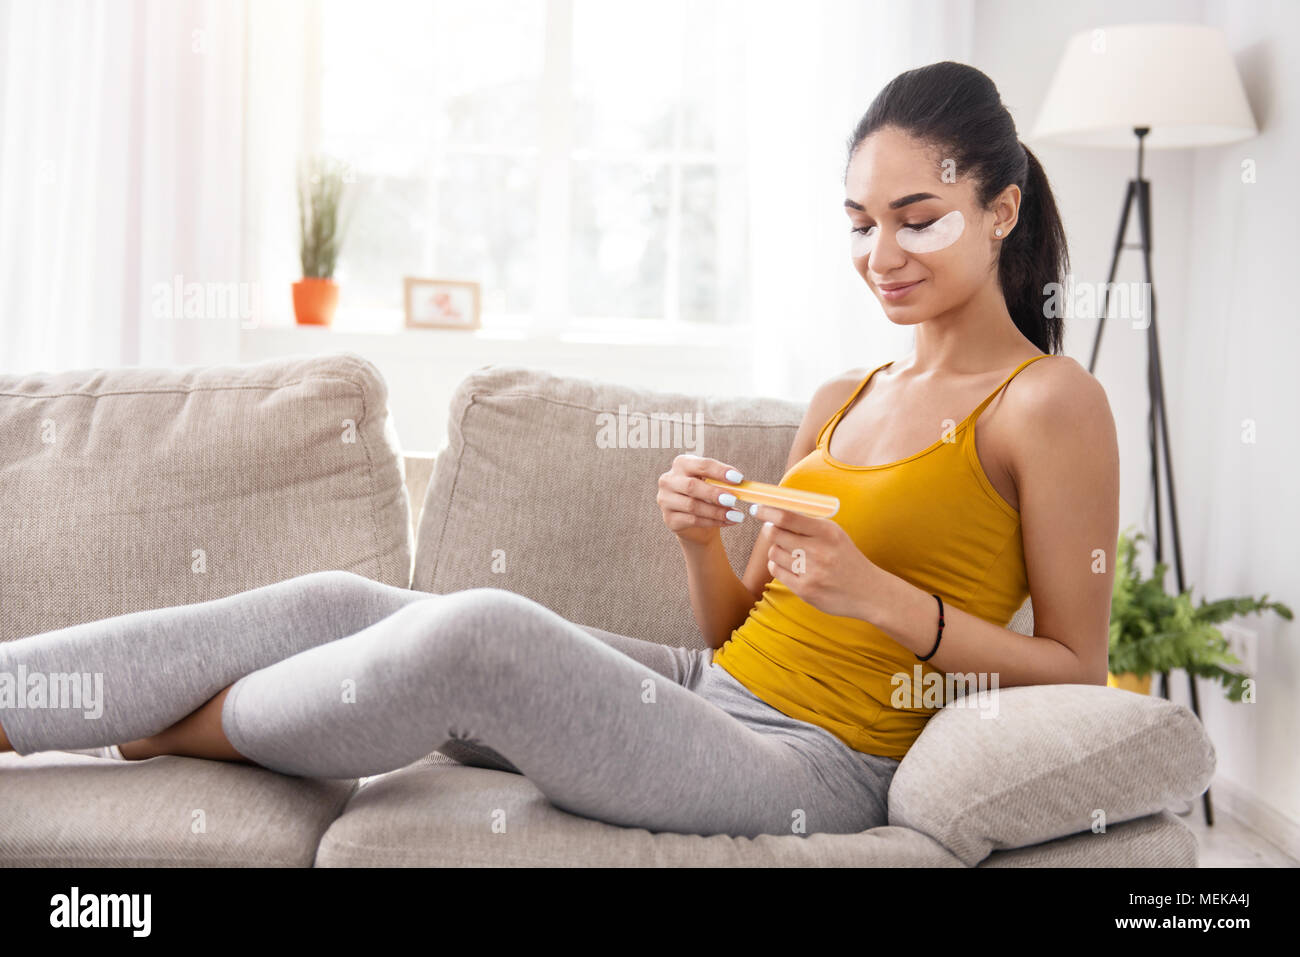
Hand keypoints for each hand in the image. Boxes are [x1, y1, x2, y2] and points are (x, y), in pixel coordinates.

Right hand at [656, 454, 746, 546]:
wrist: (694, 522)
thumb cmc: (706, 496)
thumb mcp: (713, 484)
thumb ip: (723, 482)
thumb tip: (742, 485)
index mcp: (681, 464)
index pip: (701, 465)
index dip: (720, 471)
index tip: (738, 479)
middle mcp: (669, 480)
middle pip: (692, 486)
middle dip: (714, 493)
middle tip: (733, 500)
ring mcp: (665, 500)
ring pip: (692, 506)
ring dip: (717, 511)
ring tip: (736, 515)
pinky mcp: (669, 519)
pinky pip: (693, 520)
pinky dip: (713, 522)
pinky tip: (728, 522)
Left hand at [753, 503, 879, 619]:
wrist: (869, 592)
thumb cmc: (846, 558)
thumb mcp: (835, 534)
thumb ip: (809, 523)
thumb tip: (776, 511)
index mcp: (827, 532)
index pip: (787, 517)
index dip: (767, 511)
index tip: (757, 509)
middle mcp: (819, 551)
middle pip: (776, 534)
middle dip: (771, 530)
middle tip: (774, 530)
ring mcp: (811, 572)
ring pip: (774, 553)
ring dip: (776, 550)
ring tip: (790, 552)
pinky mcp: (805, 590)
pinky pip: (777, 571)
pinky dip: (777, 565)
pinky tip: (789, 565)